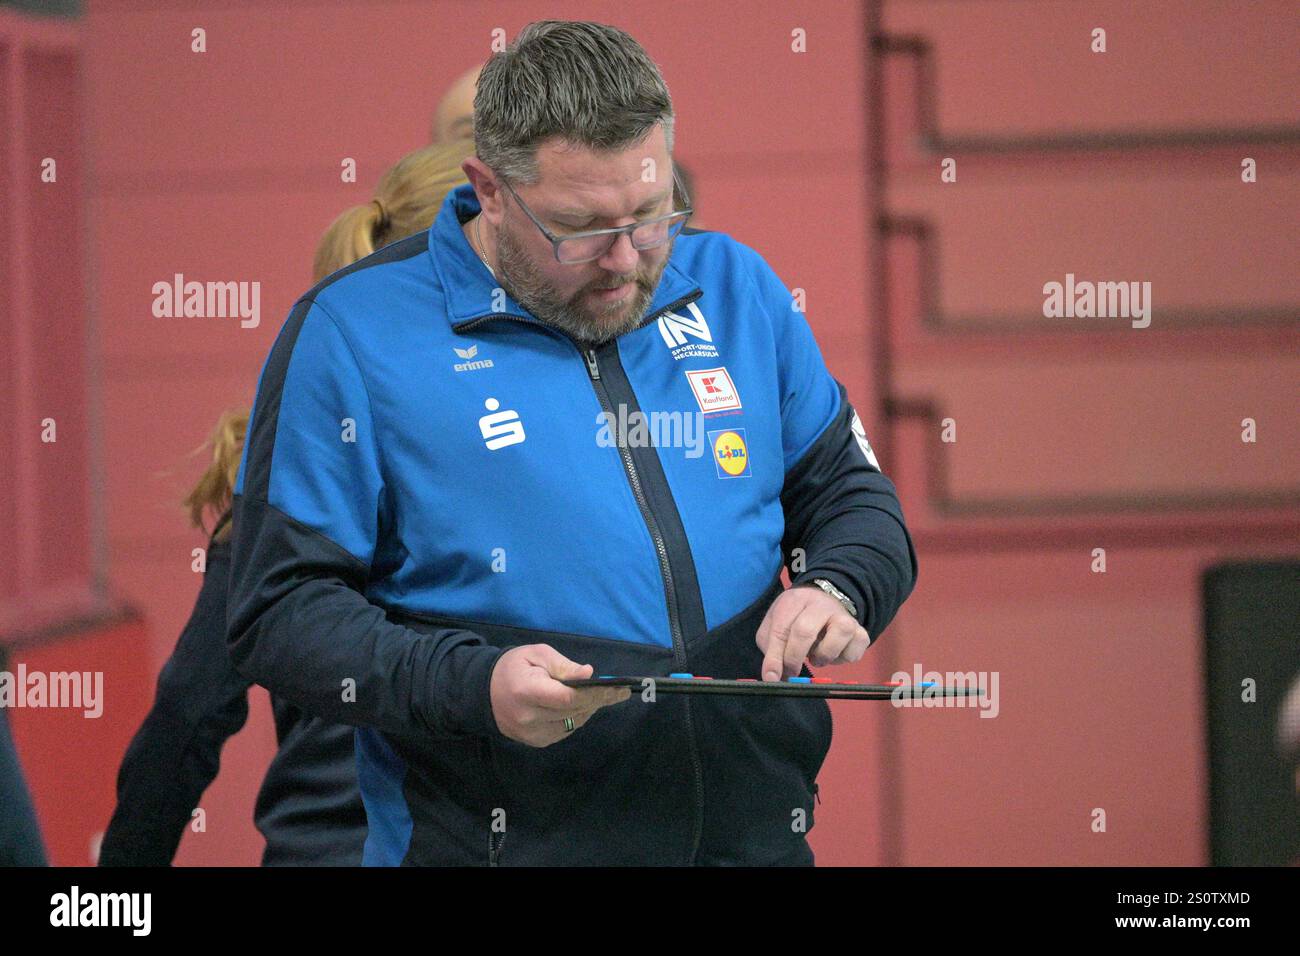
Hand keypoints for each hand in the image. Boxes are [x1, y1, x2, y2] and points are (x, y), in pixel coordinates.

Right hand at [489, 644, 630, 746]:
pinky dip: (577, 717)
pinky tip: (581, 705)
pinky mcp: (537, 742)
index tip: (619, 689)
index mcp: (527, 691)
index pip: (568, 697)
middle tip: (619, 692)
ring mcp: (532, 733)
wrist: (484, 693)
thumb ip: (563, 666)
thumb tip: (588, 674)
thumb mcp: (536, 655)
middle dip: (600, 700)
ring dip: (590, 708)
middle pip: (574, 710)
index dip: (596, 693)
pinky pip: (566, 730)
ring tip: (601, 695)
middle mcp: (529, 717)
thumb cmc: (513, 668)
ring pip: (574, 722)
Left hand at [755, 585, 870, 681]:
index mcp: (795, 600)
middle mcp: (821, 604)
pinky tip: (833, 653)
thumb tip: (772, 677)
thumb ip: (772, 650)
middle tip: (791, 670)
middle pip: (805, 631)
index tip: (771, 677)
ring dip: (823, 656)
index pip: (781, 629)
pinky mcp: (861, 632)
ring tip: (816, 656)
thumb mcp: (776, 627)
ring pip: (838, 636)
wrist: (826, 603)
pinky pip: (853, 653)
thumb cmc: (796, 618)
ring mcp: (844, 617)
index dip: (774, 657)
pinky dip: (841, 660)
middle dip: (794, 657)